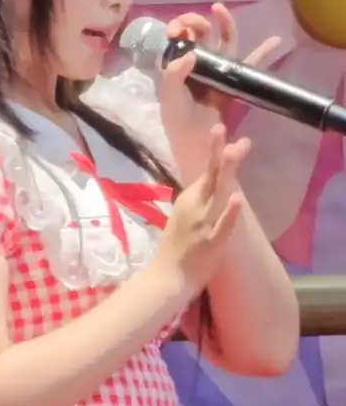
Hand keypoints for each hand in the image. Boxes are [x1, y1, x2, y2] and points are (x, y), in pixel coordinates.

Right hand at [156, 124, 248, 295]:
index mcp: (188, 201)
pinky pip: (223, 226)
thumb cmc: (175, 249)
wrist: (167, 278)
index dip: (214, 151)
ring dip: (226, 172)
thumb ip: (195, 201)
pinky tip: (238, 198)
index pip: (204, 172)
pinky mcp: (212, 243)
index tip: (220, 130)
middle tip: (222, 127)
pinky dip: (229, 213)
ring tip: (235, 150)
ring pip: (218, 194)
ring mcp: (203, 224)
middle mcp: (195, 208)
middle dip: (218, 151)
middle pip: (210, 175)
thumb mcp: (182, 217)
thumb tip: (205, 185)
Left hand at [157, 2, 279, 184]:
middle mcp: (199, 63)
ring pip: (224, 42)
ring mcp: (217, 70)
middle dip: (198, 22)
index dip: (181, 27)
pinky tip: (275, 40)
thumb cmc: (177, 118)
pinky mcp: (232, 82)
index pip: (182, 37)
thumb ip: (175, 73)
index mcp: (180, 63)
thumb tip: (192, 53)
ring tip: (220, 8)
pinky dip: (263, 52)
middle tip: (194, 23)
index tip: (178, 31)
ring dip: (226, 24)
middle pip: (203, 34)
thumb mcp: (170, 94)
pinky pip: (249, 65)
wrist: (192, 141)